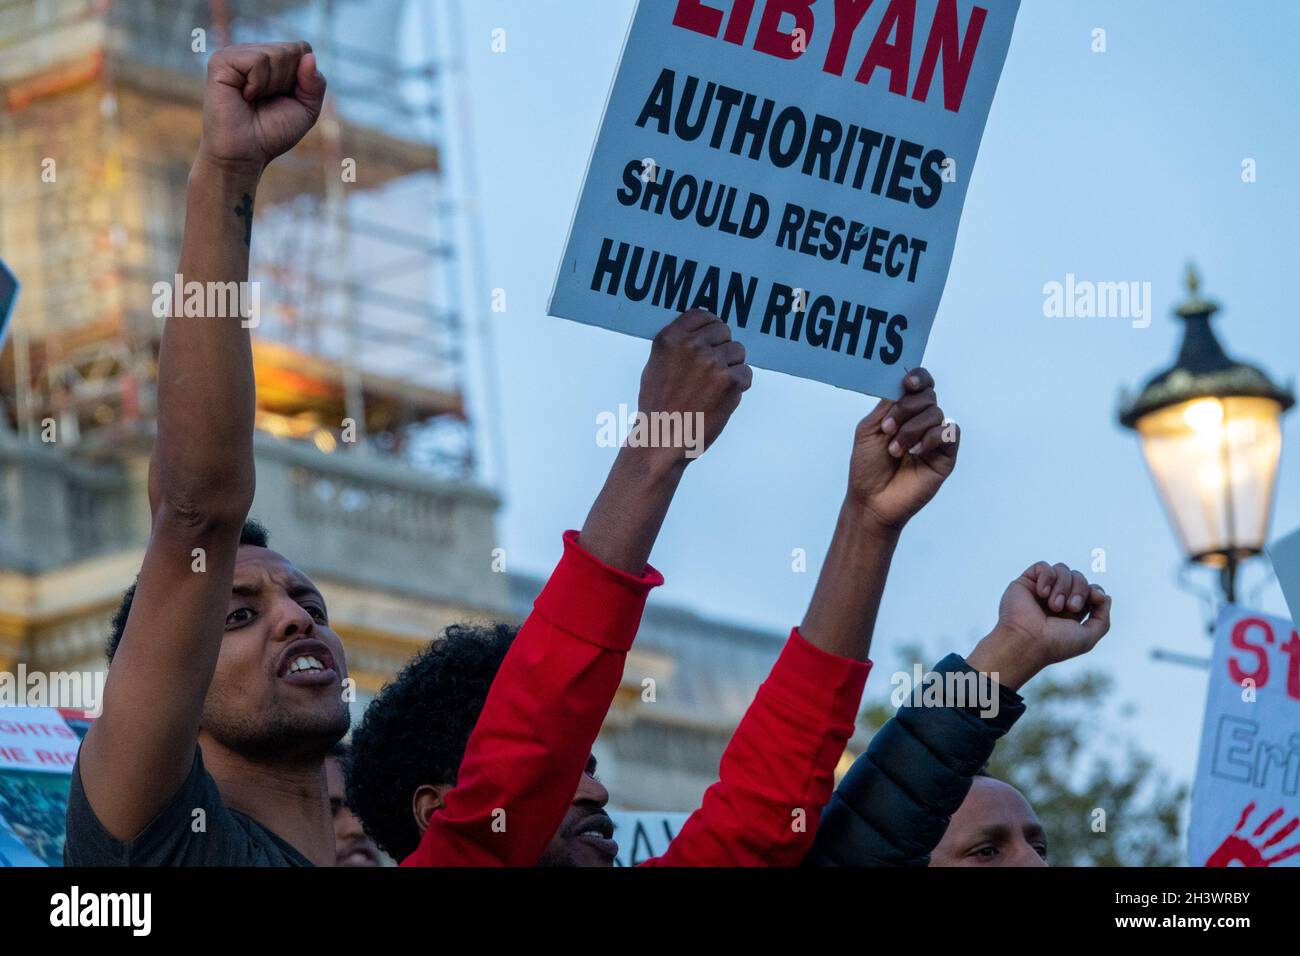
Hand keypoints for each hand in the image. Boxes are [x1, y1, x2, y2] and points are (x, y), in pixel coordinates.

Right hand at [198, 42, 326, 173]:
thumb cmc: (272, 133)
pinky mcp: (221, 61)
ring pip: (276, 53)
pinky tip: (245, 95)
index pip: (302, 49)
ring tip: (253, 99)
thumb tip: (309, 56)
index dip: (303, 78)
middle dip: (288, 82)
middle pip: (292, 50)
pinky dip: (259, 83)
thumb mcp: (306, 109)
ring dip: (273, 84)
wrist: (245, 154)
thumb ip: (315, 83)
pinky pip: (258, 59)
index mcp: (271, 60)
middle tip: (267, 101)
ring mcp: (236, 54)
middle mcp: (253, 52)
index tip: (285, 98)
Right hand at [635, 310, 751, 468]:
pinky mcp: (730, 381)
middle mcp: (691, 346)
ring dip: (731, 368)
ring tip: (712, 390)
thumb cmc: (658, 408)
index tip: (711, 341)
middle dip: (722, 349)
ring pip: (738, 351)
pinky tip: (719, 401)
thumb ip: (678, 346)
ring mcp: (712, 362)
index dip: (710, 329)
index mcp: (670, 338)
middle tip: (711, 373)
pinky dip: (738, 388)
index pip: (702, 315)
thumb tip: (703, 334)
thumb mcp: (656, 365)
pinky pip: (746, 374)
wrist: (661, 441)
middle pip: (724, 331)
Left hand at [846, 368, 958, 532]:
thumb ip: (887, 404)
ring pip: (935, 413)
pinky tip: (915, 452)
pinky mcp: (946, 456)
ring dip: (911, 430)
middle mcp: (922, 422)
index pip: (920, 384)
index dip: (918, 377)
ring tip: (895, 450)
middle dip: (905, 409)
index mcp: (904, 412)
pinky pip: (950, 432)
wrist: (871, 500)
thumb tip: (902, 380)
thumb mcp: (870, 428)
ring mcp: (935, 438)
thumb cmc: (867, 466)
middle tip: (887, 429)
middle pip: (927, 396)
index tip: (907, 383)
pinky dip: (930, 438)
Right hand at [969, 562, 1111, 689]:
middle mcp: (1056, 598)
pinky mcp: (1025, 582)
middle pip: (1079, 577)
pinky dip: (1047, 577)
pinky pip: (1043, 566)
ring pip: (1062, 569)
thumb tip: (1105, 596)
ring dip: (1063, 586)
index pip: (1089, 589)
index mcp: (1071, 611)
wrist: (1028, 642)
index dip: (1095, 590)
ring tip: (1054, 605)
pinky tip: (1042, 593)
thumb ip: (1102, 619)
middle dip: (1080, 589)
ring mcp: (1041, 589)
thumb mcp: (1088, 637)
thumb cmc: (1056, 644)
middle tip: (1071, 607)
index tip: (1095, 597)